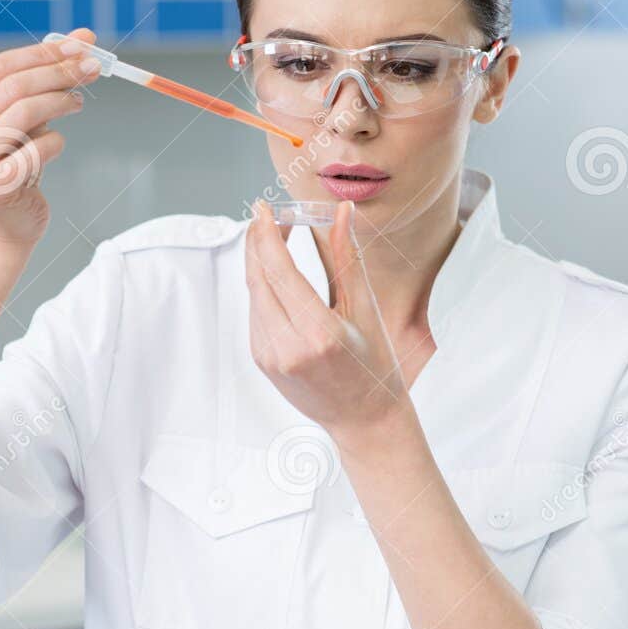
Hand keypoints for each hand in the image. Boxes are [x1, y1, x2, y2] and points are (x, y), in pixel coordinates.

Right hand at [0, 29, 100, 248]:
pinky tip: (55, 145)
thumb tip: (81, 39)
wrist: (1, 223)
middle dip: (59, 71)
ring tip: (78, 101)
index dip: (43, 52)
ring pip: (26, 112)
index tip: (80, 44)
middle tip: (92, 66)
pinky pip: (39, 148)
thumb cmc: (10, 162)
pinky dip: (55, 142)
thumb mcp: (17, 117)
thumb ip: (40, 79)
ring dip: (61, 101)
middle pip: (14, 86)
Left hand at [244, 199, 409, 440]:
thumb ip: (346, 257)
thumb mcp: (365, 309)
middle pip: (257, 279)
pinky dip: (262, 287)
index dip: (266, 235)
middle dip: (257, 241)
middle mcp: (288, 347)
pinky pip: (255, 312)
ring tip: (275, 238)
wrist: (364, 419)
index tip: (263, 209)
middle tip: (266, 216)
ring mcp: (270, 357)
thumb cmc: (374, 365)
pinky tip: (277, 274)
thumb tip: (341, 212)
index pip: (279, 272)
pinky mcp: (261, 361)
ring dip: (259, 262)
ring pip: (253, 294)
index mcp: (320, 333)